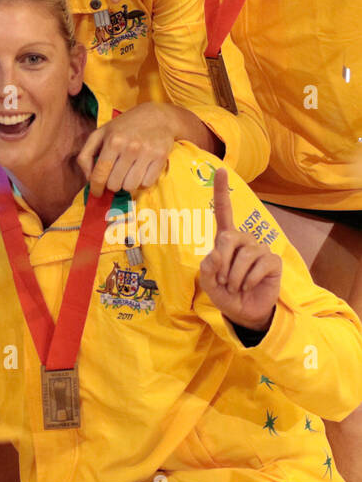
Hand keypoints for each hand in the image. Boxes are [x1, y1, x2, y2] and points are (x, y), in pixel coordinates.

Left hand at [77, 102, 180, 195]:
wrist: (158, 115)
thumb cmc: (124, 127)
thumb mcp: (100, 134)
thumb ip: (86, 155)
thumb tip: (88, 178)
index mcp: (113, 141)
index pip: (99, 175)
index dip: (96, 188)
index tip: (97, 192)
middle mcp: (130, 147)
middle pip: (114, 184)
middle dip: (112, 184)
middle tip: (115, 177)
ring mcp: (147, 152)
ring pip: (130, 187)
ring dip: (127, 185)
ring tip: (127, 174)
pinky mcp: (161, 157)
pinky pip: (147, 184)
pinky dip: (142, 183)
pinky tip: (140, 172)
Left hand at [198, 168, 280, 331]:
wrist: (243, 311)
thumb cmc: (224, 293)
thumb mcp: (208, 281)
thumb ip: (208, 267)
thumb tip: (218, 253)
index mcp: (225, 239)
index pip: (223, 212)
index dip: (221, 192)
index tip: (220, 170)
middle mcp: (244, 239)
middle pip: (227, 238)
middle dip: (220, 263)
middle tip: (222, 280)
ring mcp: (260, 248)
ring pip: (243, 255)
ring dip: (233, 277)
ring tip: (234, 286)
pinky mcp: (273, 261)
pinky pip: (258, 266)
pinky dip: (247, 281)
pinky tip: (248, 286)